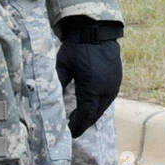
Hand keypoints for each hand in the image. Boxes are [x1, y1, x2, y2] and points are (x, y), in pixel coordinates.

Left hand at [56, 18, 123, 136]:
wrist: (97, 31)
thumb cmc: (77, 48)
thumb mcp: (62, 66)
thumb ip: (57, 84)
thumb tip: (48, 101)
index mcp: (92, 89)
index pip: (85, 116)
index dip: (77, 126)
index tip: (68, 133)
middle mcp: (106, 90)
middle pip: (95, 114)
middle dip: (84, 123)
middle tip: (72, 128)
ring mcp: (113, 85)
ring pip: (103, 107)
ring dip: (92, 114)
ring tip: (80, 118)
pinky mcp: (117, 80)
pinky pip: (108, 99)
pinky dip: (99, 105)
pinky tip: (90, 104)